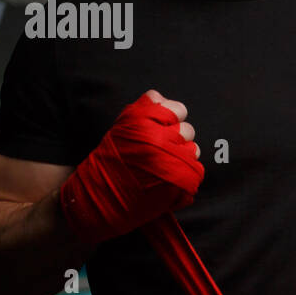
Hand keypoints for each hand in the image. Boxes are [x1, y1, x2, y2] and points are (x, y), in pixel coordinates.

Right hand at [58, 89, 204, 246]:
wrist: (99, 198)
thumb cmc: (109, 160)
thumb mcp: (120, 128)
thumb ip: (143, 109)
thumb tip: (161, 97)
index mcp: (143, 123)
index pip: (178, 109)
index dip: (172, 118)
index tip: (164, 127)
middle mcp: (159, 140)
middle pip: (188, 130)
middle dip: (176, 139)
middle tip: (159, 151)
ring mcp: (172, 162)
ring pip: (194, 151)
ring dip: (182, 157)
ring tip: (161, 167)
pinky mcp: (181, 182)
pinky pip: (196, 171)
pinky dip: (185, 176)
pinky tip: (166, 180)